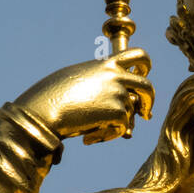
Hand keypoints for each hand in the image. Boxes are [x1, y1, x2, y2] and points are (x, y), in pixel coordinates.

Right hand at [15, 50, 153, 142]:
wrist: (44, 109)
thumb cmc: (52, 96)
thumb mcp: (77, 80)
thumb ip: (97, 83)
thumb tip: (113, 101)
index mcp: (106, 64)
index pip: (137, 55)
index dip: (145, 65)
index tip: (144, 75)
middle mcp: (116, 76)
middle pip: (147, 86)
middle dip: (149, 100)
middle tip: (146, 114)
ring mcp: (118, 93)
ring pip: (130, 113)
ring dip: (115, 125)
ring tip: (92, 130)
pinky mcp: (118, 112)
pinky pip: (122, 128)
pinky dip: (107, 135)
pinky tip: (88, 137)